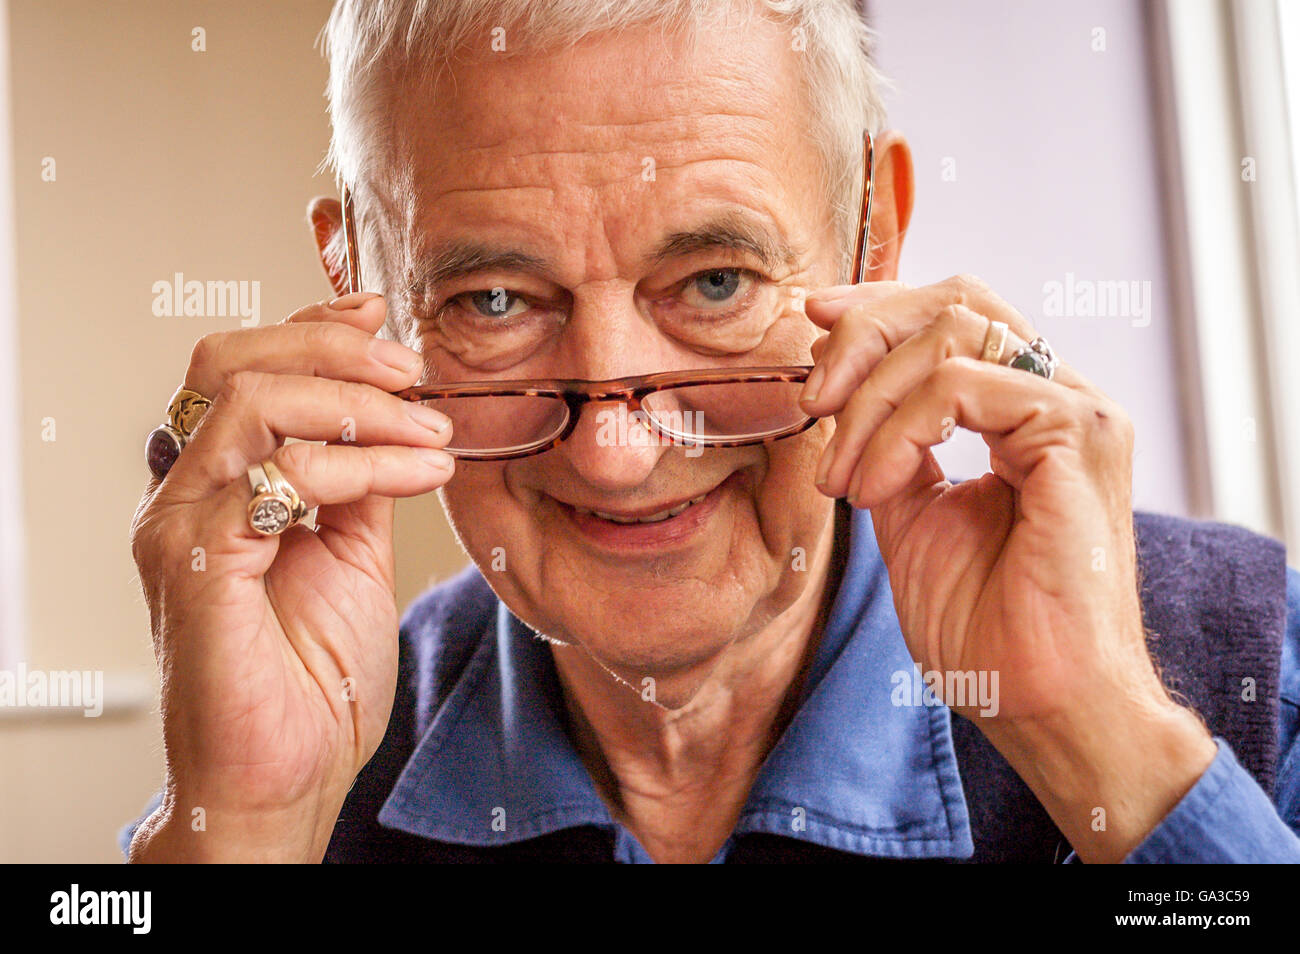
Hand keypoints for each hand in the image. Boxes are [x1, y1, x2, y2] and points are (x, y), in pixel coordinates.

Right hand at [128, 293, 453, 861]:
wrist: (289, 775)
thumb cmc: (314, 678)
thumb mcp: (357, 552)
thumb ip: (363, 479)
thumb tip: (397, 413)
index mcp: (224, 484)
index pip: (246, 368)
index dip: (314, 327)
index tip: (386, 317)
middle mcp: (191, 494)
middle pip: (231, 362)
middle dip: (333, 348)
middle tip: (414, 372)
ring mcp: (184, 526)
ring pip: (248, 402)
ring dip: (355, 400)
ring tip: (429, 431)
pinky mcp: (197, 566)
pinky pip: (275, 478)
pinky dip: (360, 462)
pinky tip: (418, 474)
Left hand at [800, 275, 1215, 861]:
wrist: (1040, 701)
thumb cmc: (988, 630)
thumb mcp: (913, 519)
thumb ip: (890, 451)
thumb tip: (841, 396)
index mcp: (1029, 416)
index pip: (958, 317)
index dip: (880, 306)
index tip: (810, 321)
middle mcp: (1061, 400)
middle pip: (959, 301)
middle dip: (866, 330)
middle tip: (812, 395)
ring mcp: (1076, 413)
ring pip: (953, 333)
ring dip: (869, 399)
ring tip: (840, 478)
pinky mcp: (1076, 436)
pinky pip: (962, 386)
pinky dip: (898, 431)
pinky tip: (874, 491)